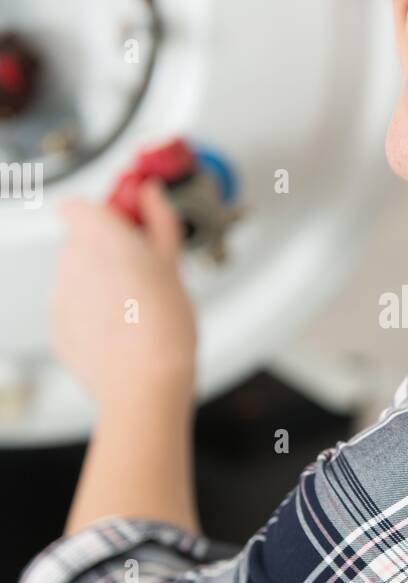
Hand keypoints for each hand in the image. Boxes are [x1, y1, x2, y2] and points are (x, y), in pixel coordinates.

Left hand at [51, 178, 196, 408]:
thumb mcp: (173, 267)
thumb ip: (158, 223)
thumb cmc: (162, 331)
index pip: (81, 205)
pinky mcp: (58, 328)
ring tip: (136, 309)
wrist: (143, 386)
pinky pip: (74, 310)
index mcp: (99, 237)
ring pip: (79, 278)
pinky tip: (122, 331)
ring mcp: (60, 296)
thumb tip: (152, 196)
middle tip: (143, 273)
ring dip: (101, 285)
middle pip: (83, 242)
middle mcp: (71, 262)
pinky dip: (92, 315)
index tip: (130, 222)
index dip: (106, 213)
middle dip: (108, 252)